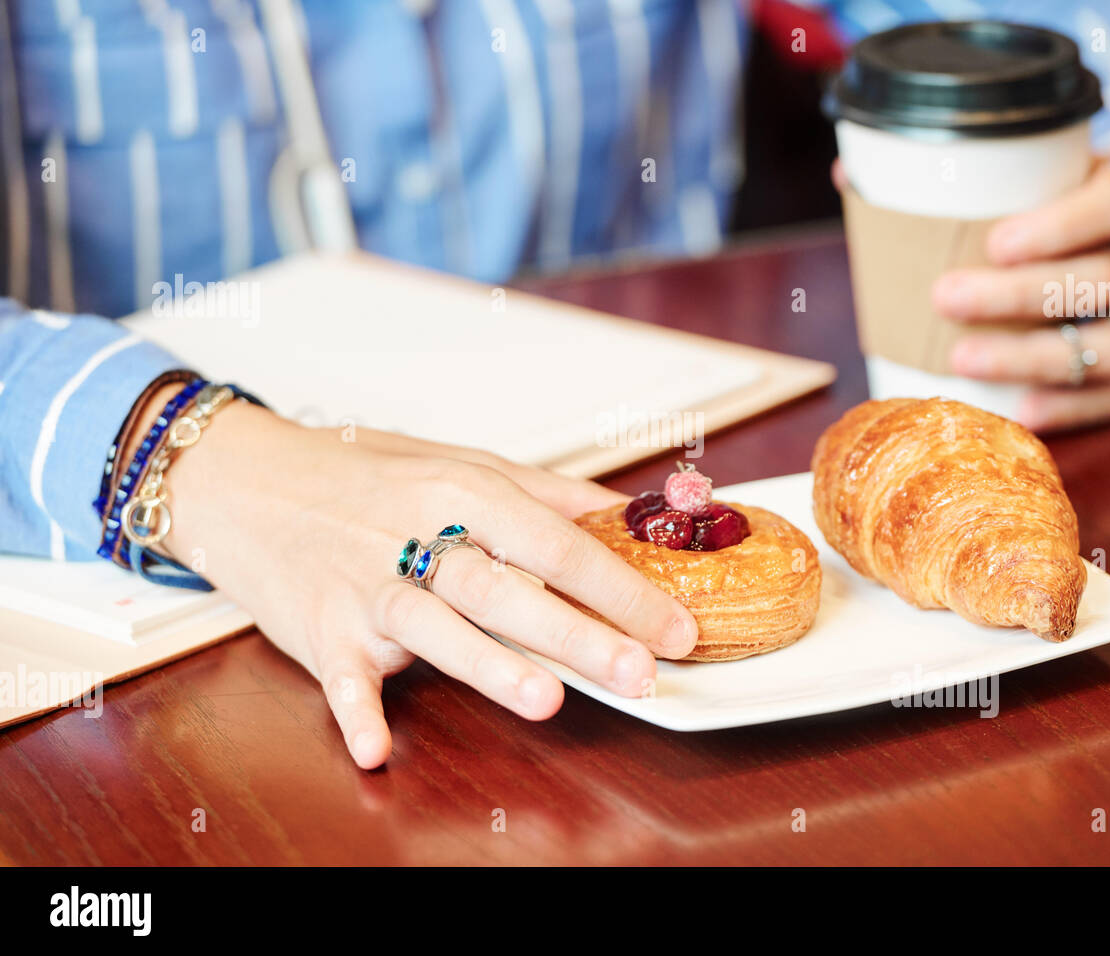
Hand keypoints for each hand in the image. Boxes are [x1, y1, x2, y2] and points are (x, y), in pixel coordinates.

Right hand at [157, 402, 698, 768]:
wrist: (246, 478)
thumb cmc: (363, 474)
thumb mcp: (459, 461)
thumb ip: (543, 493)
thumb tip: (624, 515)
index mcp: (463, 489)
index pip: (557, 541)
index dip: (621, 586)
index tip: (675, 627)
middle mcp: (417, 535)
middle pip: (506, 587)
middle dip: (578, 632)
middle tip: (640, 673)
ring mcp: (365, 585)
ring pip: (435, 626)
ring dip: (487, 664)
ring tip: (545, 699)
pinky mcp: (319, 628)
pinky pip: (339, 675)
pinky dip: (356, 711)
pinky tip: (378, 748)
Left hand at [932, 156, 1109, 430]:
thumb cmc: (1093, 201)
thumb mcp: (1068, 169)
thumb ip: (1002, 178)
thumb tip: (869, 179)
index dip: (1059, 228)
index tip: (994, 244)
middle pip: (1104, 281)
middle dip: (1019, 296)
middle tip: (946, 298)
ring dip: (1031, 359)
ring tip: (963, 360)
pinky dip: (1069, 408)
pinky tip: (1019, 411)